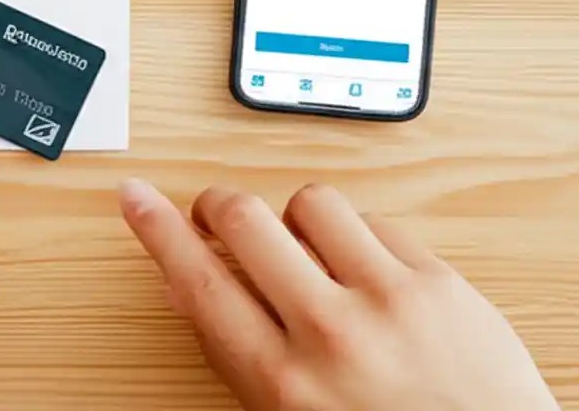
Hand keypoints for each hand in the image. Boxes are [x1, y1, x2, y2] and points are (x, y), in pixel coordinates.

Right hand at [120, 181, 558, 410]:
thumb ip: (234, 356)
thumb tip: (183, 289)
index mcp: (284, 382)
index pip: (199, 281)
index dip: (157, 230)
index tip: (137, 198)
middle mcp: (334, 334)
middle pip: (248, 220)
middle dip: (222, 206)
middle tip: (219, 213)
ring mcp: (392, 301)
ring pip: (313, 203)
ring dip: (295, 218)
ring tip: (301, 245)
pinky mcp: (441, 283)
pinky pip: (379, 222)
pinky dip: (358, 236)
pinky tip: (360, 266)